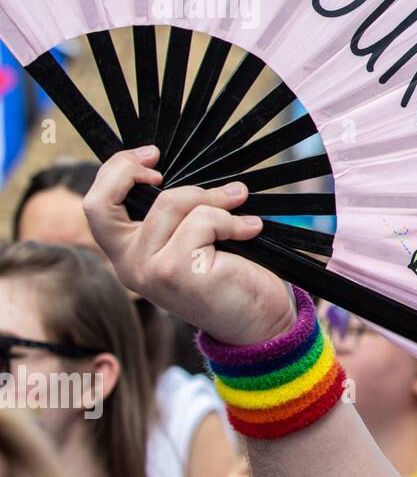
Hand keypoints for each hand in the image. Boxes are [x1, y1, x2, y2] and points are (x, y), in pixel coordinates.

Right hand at [82, 145, 296, 345]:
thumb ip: (177, 211)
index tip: (150, 156)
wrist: (261, 321)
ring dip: (213, 197)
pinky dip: (232, 219)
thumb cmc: (231, 273)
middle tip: (161, 159)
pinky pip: (204, 220)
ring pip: (171, 202)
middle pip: (107, 201)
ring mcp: (148, 270)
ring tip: (239, 204)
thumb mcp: (194, 237)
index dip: (114, 172)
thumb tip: (180, 165)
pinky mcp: (175, 271)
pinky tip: (250, 229)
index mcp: (127, 254)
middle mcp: (128, 265)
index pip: (95, 207)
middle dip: (128, 170)